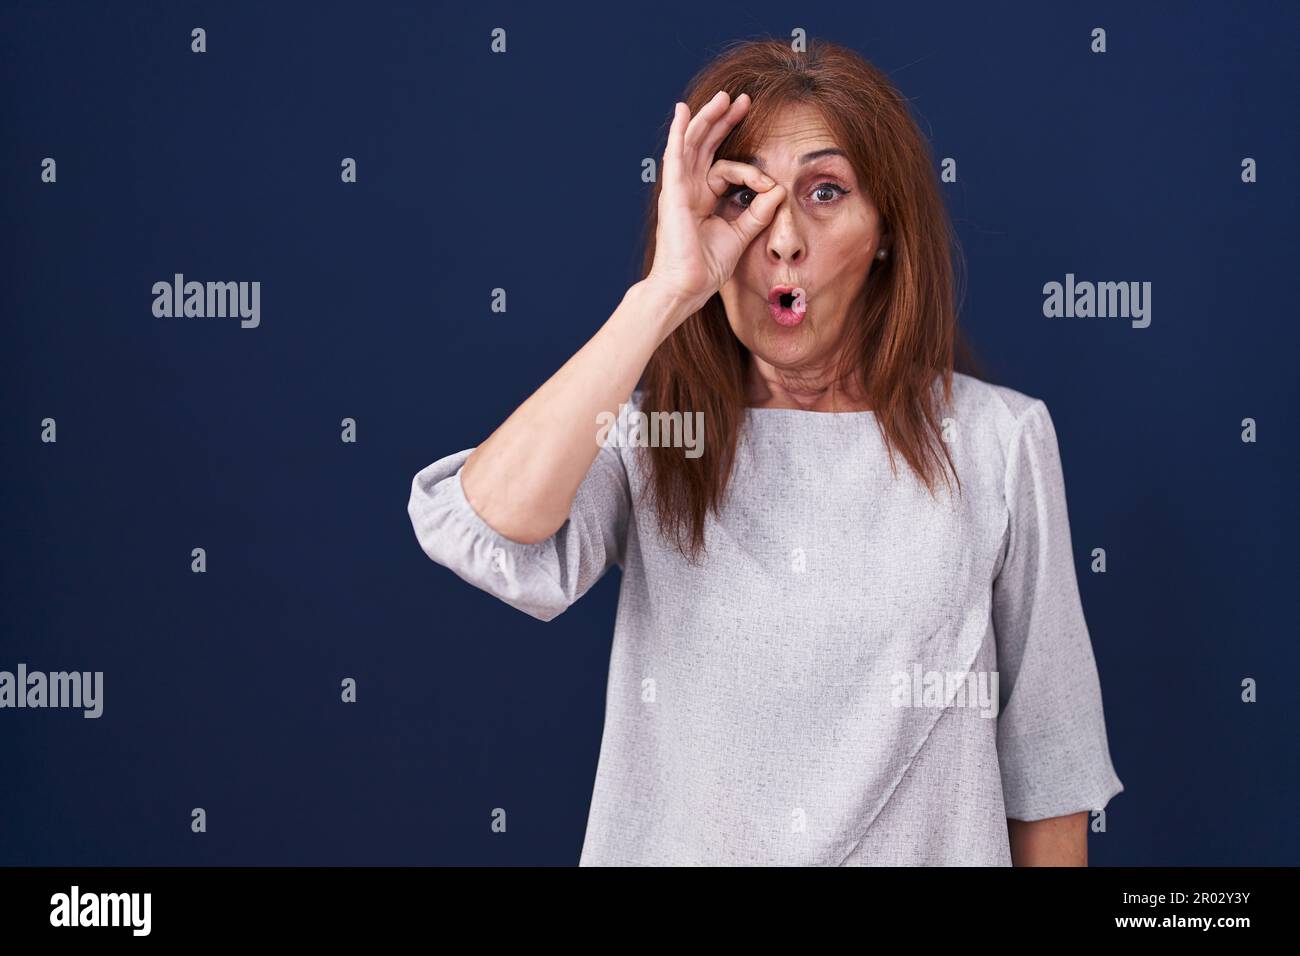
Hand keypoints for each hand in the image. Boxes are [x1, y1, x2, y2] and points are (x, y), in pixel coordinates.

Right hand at [645, 90, 785, 321]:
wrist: (686, 287)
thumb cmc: (706, 267)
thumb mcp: (741, 235)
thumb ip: (758, 213)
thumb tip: (778, 190)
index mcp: (702, 200)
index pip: (725, 169)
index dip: (751, 172)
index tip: (771, 187)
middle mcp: (689, 190)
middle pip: (706, 146)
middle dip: (724, 122)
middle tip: (743, 100)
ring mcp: (679, 189)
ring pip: (693, 144)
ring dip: (707, 118)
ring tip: (724, 97)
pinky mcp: (674, 193)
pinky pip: (676, 155)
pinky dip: (679, 132)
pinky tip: (683, 111)